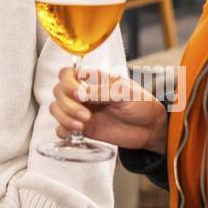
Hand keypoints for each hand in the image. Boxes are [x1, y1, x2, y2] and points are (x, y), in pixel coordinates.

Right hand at [50, 66, 167, 153]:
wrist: (151, 128)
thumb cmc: (141, 103)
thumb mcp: (125, 92)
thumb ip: (101, 91)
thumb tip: (80, 94)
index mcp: (92, 79)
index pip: (66, 74)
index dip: (67, 84)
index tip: (80, 95)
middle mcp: (82, 94)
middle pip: (58, 92)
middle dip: (68, 105)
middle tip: (86, 115)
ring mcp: (81, 110)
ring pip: (56, 109)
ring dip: (65, 118)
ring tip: (83, 125)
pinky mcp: (82, 128)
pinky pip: (61, 128)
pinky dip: (63, 131)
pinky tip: (77, 133)